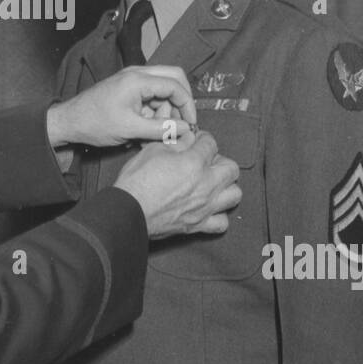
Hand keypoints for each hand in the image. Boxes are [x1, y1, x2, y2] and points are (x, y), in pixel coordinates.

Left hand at [47, 66, 196, 149]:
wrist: (70, 121)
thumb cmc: (94, 123)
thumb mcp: (130, 130)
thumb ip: (160, 129)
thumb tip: (185, 128)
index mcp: (138, 79)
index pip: (175, 85)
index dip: (187, 105)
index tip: (190, 124)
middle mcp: (137, 73)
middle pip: (174, 78)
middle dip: (180, 102)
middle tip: (179, 124)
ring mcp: (133, 79)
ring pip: (164, 88)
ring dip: (166, 109)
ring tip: (156, 131)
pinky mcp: (129, 88)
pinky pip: (152, 94)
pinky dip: (155, 110)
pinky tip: (147, 129)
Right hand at [113, 130, 242, 239]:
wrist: (127, 212)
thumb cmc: (135, 182)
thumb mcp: (152, 151)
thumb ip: (175, 144)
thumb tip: (188, 140)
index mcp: (194, 163)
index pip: (211, 144)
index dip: (204, 138)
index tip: (198, 140)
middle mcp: (205, 185)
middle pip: (231, 168)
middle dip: (221, 160)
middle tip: (207, 160)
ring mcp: (204, 207)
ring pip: (235, 194)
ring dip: (226, 186)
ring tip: (213, 183)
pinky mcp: (198, 225)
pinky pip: (222, 222)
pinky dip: (219, 214)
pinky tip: (209, 208)